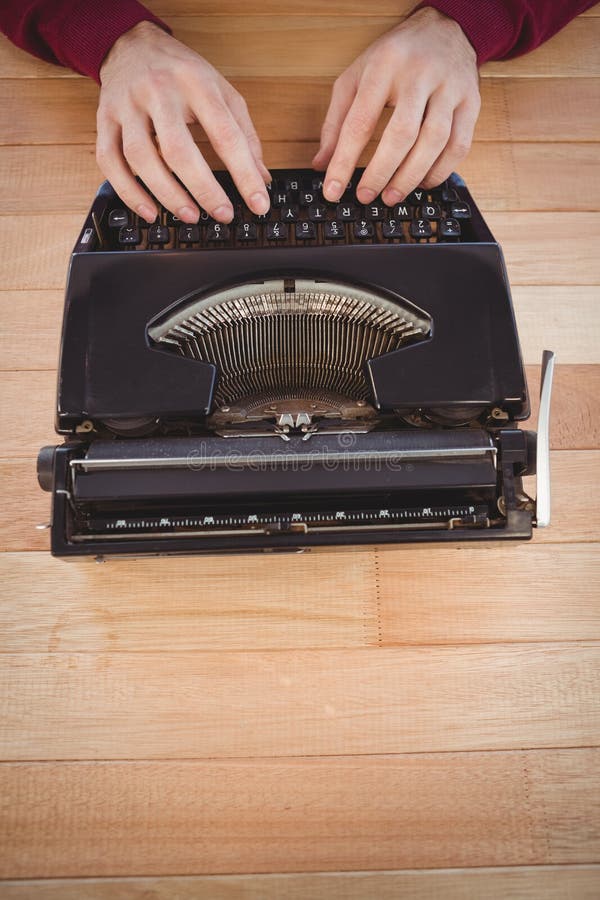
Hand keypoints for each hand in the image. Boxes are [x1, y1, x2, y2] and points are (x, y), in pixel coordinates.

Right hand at [97, 21, 270, 223]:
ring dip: (166, 194)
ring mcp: (127, 105)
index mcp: (196, 83)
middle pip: (178, 149)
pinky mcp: (104, 119)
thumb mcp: (221, 91)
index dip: (244, 173)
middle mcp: (159, 91)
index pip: (225, 134)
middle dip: (203, 189)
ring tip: (190, 216)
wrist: (131, 43)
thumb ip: (244, 134)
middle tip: (222, 214)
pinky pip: (109, 160)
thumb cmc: (182, 73)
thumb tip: (261, 178)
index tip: (258, 203)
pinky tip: (149, 211)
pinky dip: (128, 191)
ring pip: (140, 157)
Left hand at [312, 7, 479, 205]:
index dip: (344, 161)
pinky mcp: (471, 101)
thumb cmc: (394, 58)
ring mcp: (450, 87)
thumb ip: (337, 120)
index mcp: (384, 65)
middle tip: (366, 197)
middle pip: (401, 133)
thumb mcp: (356, 77)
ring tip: (391, 197)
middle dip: (381, 172)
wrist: (445, 27)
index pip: (360, 121)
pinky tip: (422, 182)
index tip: (333, 190)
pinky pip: (459, 144)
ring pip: (434, 141)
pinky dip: (440, 171)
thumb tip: (322, 164)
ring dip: (411, 176)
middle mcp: (419, 74)